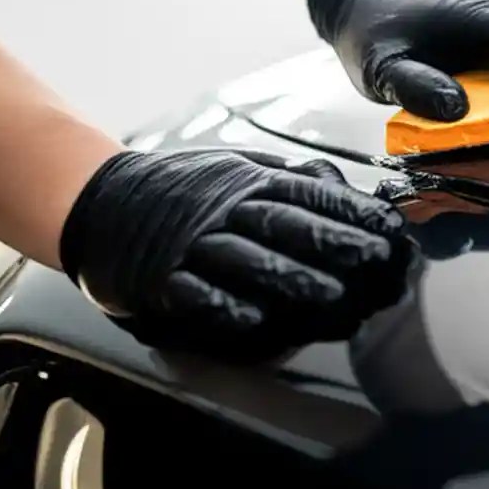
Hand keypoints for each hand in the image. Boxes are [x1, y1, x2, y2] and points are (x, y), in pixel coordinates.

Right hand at [59, 149, 415, 354]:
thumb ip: (289, 180)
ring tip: (333, 294)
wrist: (99, 202)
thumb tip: (343, 187)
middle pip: (284, 224)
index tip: (389, 226)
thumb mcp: (238, 170)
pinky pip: (194, 292)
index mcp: (248, 184)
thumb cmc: (182, 191)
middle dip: (333, 241)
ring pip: (246, 259)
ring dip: (291, 277)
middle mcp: (224, 210)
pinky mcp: (161, 277)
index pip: (308, 194)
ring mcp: (192, 244)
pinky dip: (223, 305)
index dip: (351, 210)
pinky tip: (253, 318)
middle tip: (376, 258)